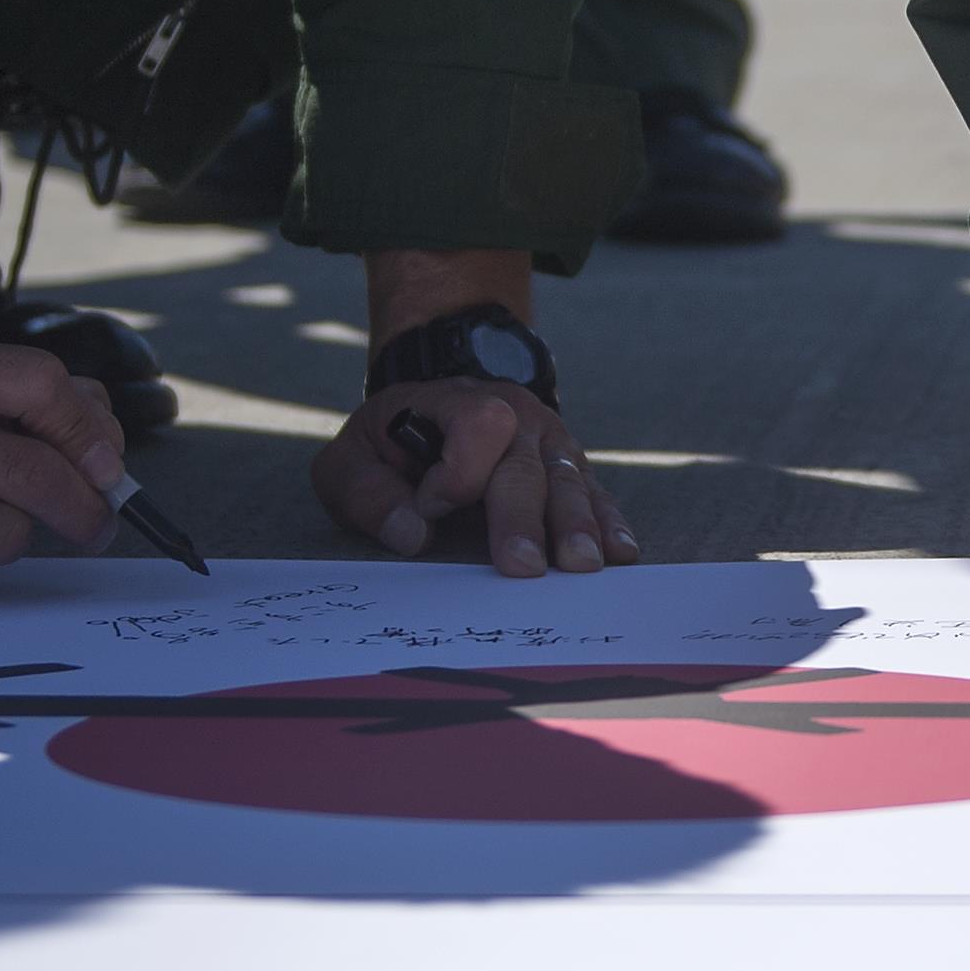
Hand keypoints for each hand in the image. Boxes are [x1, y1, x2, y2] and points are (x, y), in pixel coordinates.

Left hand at [312, 379, 636, 577]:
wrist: (436, 404)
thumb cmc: (387, 444)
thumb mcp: (349, 459)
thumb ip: (368, 494)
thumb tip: (412, 533)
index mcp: (457, 403)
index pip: (478, 426)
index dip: (458, 471)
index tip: (431, 507)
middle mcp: (515, 416)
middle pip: (525, 466)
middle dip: (523, 518)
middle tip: (522, 568)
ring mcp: (548, 441)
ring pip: (567, 481)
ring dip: (575, 525)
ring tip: (580, 567)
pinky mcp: (567, 468)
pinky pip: (594, 492)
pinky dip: (608, 522)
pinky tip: (620, 552)